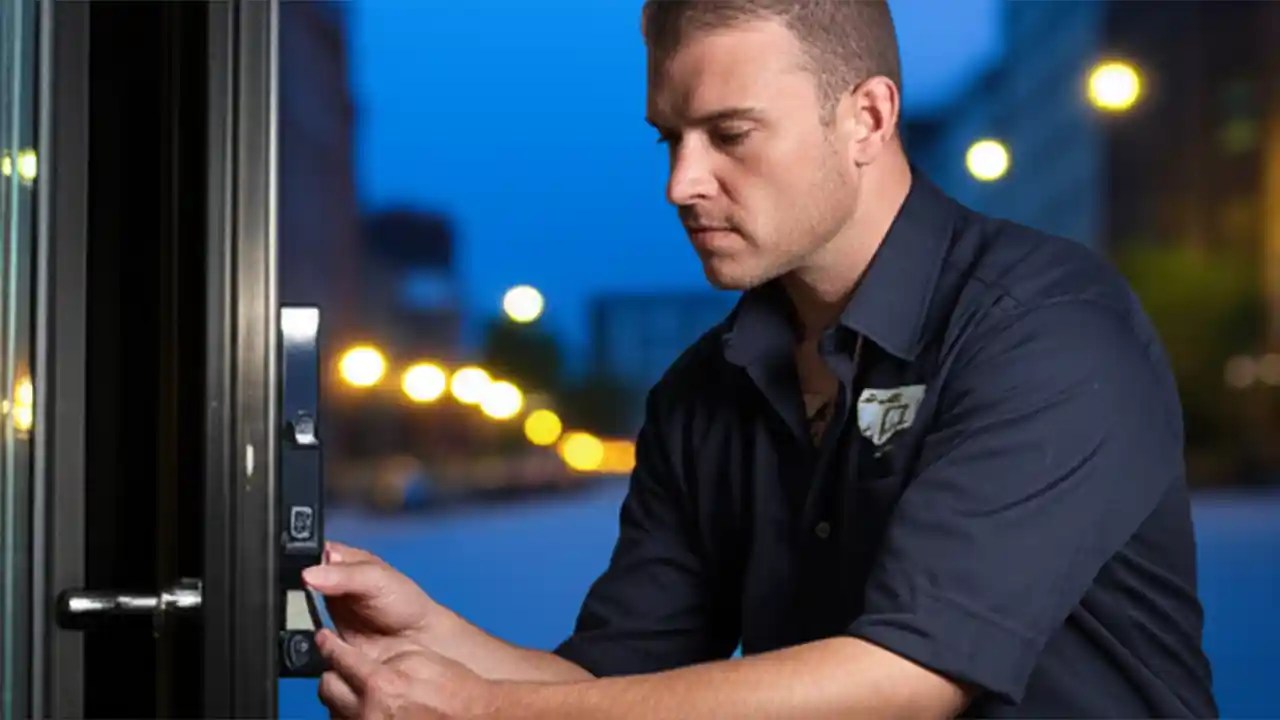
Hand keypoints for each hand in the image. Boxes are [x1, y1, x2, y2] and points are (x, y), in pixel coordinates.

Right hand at [304, 542, 456, 657]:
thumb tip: (309, 574)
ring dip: (297, 616)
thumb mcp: (377, 578)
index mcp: (339, 560)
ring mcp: (324, 613)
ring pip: (296, 611)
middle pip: (295, 582)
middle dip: (293, 589)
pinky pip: (305, 638)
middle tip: (303, 595)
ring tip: (312, 618)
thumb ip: (344, 574)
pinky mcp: (324, 639)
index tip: (297, 570)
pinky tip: (318, 637)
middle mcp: (327, 584)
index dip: (298, 559)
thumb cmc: (406, 602)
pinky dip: (305, 638)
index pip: (306, 552)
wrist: (420, 641)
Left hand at [316, 628, 498, 719]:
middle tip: (344, 664)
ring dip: (342, 697)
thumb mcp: (417, 658)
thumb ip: (381, 656)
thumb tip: (352, 652)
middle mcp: (370, 712)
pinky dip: (351, 715)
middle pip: (328, 686)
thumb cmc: (452, 689)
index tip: (325, 639)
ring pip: (333, 710)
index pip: (338, 658)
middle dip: (335, 672)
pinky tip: (365, 707)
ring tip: (359, 688)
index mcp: (382, 683)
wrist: (472, 715)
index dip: (329, 644)